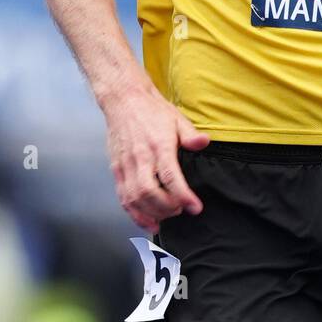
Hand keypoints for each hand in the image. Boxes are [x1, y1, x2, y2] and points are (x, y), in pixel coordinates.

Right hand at [103, 79, 209, 228]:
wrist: (123, 100)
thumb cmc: (152, 111)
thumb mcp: (177, 118)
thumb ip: (191, 135)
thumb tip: (204, 142)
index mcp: (159, 145)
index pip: (170, 176)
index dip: (183, 196)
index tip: (195, 208)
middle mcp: (140, 157)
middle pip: (150, 192)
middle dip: (167, 207)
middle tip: (180, 209)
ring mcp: (126, 165)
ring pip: (135, 198)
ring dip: (152, 213)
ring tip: (167, 215)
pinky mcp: (116, 170)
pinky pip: (123, 197)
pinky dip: (135, 214)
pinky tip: (148, 221)